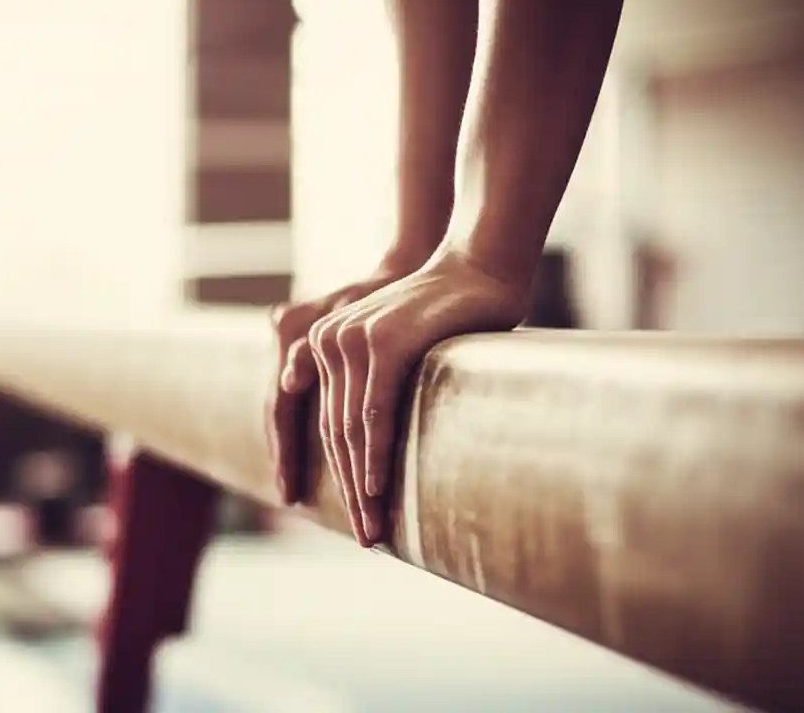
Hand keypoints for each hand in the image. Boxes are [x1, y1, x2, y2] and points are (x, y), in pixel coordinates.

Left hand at [281, 247, 528, 545]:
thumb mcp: (400, 347)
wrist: (482, 267)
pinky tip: (375, 490)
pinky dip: (374, 455)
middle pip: (332, 431)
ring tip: (373, 527)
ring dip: (361, 485)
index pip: (321, 420)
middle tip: (365, 535)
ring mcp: (352, 340)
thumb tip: (371, 433)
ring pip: (350, 429)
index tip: (342, 513)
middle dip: (348, 490)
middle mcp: (328, 340)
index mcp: (324, 343)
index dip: (328, 470)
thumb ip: (375, 381)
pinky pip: (373, 413)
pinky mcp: (383, 344)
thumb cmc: (452, 313)